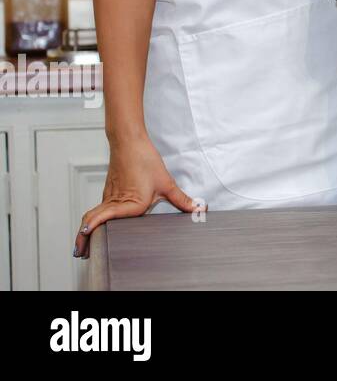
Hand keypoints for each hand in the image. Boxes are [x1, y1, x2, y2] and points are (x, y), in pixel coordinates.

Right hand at [74, 137, 198, 257]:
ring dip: (86, 230)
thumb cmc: (145, 160)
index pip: (102, 221)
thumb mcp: (166, 183)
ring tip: (82, 247)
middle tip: (80, 254)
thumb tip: (198, 208)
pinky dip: (92, 220)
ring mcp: (109, 197)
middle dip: (84, 239)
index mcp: (128, 204)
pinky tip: (94, 226)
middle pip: (92, 222)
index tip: (85, 247)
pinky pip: (98, 209)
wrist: (130, 141)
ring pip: (93, 216)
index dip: (91, 233)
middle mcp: (114, 202)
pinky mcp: (109, 192)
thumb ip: (181, 200)